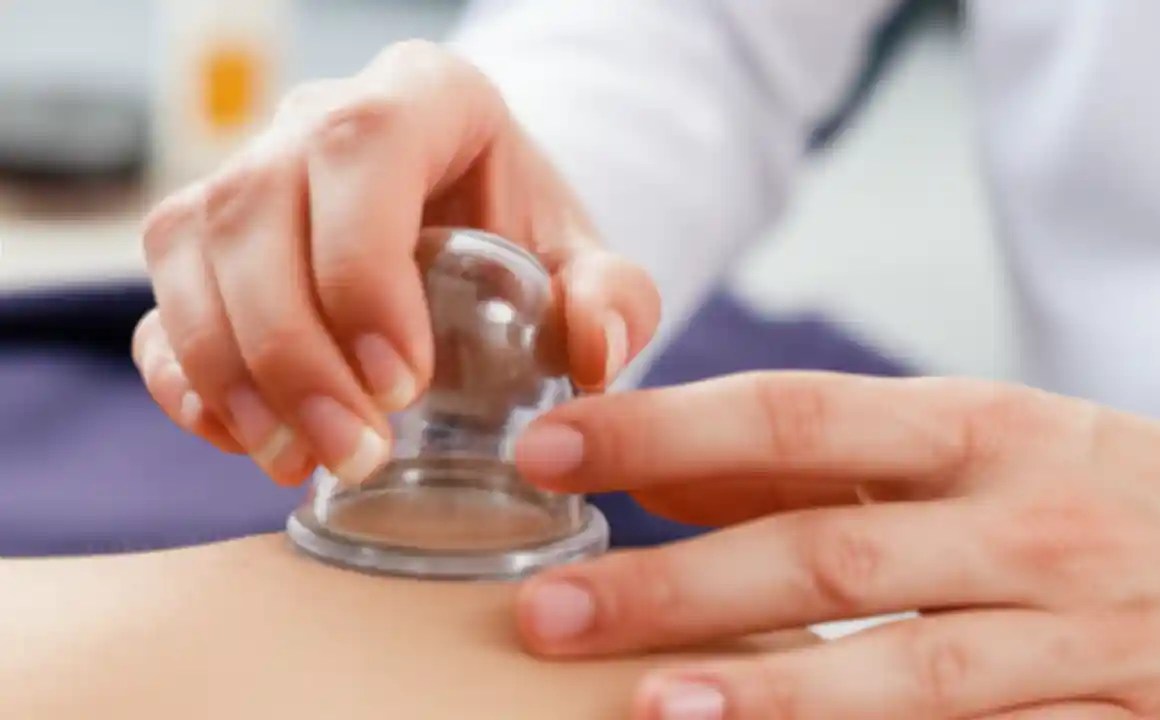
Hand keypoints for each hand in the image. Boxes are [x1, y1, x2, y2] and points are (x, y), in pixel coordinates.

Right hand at [131, 41, 658, 485]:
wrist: (474, 233)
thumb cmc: (526, 239)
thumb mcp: (585, 260)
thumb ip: (614, 297)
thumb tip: (597, 352)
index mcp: (423, 95)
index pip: (362, 145)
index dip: (361, 264)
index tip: (404, 380)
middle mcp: (316, 120)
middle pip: (257, 206)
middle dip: (294, 349)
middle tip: (355, 450)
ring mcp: (248, 173)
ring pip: (192, 249)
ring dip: (232, 372)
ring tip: (299, 462)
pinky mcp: (207, 245)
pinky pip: (163, 300)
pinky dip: (187, 379)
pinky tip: (244, 440)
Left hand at [512, 372, 1159, 718]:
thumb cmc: (1112, 491)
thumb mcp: (983, 443)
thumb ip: (828, 458)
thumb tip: (665, 464)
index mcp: (982, 427)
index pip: (794, 415)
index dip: (664, 430)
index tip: (551, 448)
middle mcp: (1028, 523)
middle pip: (829, 551)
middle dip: (679, 584)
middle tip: (549, 610)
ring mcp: (1082, 636)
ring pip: (913, 673)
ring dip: (776, 693)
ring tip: (653, 709)